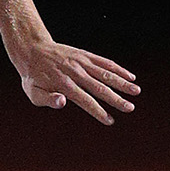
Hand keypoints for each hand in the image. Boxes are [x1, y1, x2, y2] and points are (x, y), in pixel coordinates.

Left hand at [10, 39, 139, 123]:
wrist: (33, 50)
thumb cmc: (33, 77)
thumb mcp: (33, 92)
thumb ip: (47, 100)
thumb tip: (62, 103)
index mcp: (64, 84)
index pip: (85, 100)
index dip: (98, 111)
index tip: (110, 120)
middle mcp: (76, 72)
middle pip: (99, 87)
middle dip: (116, 99)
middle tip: (130, 108)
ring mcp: (82, 62)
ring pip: (106, 73)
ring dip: (122, 83)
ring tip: (136, 91)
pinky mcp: (85, 55)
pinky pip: (104, 62)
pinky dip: (118, 69)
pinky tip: (130, 76)